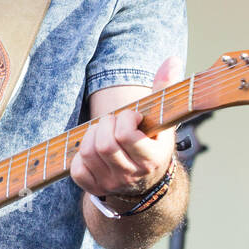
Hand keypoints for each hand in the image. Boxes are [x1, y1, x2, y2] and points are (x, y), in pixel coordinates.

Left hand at [71, 56, 182, 202]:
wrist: (145, 182)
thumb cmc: (151, 142)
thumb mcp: (162, 119)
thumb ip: (165, 90)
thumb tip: (172, 60)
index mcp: (153, 159)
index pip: (127, 136)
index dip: (125, 119)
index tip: (131, 117)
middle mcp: (132, 175)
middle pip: (105, 145)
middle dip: (105, 125)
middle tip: (113, 122)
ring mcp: (112, 184)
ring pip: (89, 153)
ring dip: (92, 135)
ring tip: (103, 132)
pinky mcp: (94, 188)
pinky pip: (77, 169)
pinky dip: (80, 156)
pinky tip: (94, 150)